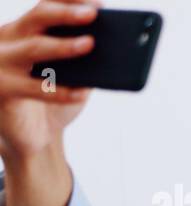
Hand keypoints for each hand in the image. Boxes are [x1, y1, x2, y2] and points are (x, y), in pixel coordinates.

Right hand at [0, 1, 97, 162]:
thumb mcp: (72, 74)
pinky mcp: (3, 90)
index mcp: (24, 30)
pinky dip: (61, 91)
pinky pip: (35, 88)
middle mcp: (8, 40)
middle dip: (66, 13)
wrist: (34, 137)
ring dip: (64, 45)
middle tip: (92, 14)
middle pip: (37, 17)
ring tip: (89, 44)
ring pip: (34, 47)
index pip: (46, 4)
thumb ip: (84, 58)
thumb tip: (111, 44)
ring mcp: (2, 64)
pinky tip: (81, 93)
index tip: (97, 2)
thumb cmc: (55, 100)